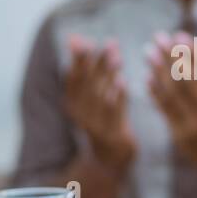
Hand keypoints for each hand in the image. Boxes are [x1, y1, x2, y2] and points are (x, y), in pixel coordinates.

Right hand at [62, 35, 135, 169]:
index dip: (77, 58)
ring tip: (117, 57)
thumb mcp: (89, 94)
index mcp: (73, 102)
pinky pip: (115, 113)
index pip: (72, 77)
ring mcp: (96, 124)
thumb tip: (74, 37)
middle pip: (88, 84)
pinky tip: (124, 81)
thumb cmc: (101, 119)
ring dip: (108, 75)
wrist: (108, 160)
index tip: (83, 39)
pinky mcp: (112, 134)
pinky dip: (118, 96)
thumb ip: (85, 67)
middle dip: (97, 62)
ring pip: (101, 95)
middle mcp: (81, 113)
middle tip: (110, 43)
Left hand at [145, 30, 196, 170]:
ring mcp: (196, 126)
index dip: (192, 52)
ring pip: (173, 93)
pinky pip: (165, 110)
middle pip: (187, 80)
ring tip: (149, 52)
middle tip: (159, 38)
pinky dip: (155, 92)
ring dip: (158, 71)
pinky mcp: (181, 136)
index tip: (179, 36)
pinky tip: (147, 76)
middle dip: (171, 57)